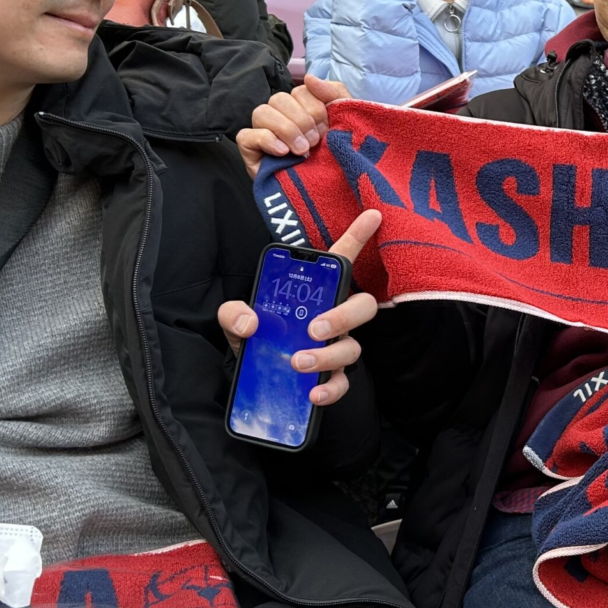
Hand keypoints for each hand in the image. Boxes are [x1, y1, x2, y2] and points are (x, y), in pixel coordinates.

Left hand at [217, 209, 382, 405]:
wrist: (250, 375)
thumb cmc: (253, 336)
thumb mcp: (235, 319)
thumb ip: (233, 312)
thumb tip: (249, 323)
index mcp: (316, 292)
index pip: (342, 259)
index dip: (358, 236)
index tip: (373, 214)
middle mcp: (334, 317)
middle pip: (362, 306)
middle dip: (343, 315)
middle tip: (314, 328)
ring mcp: (336, 347)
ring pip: (352, 347)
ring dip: (327, 355)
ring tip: (298, 362)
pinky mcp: (331, 376)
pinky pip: (343, 382)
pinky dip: (331, 390)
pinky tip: (313, 394)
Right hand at [235, 73, 346, 178]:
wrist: (334, 195)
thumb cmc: (339, 158)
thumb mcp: (345, 122)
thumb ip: (334, 93)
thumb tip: (309, 77)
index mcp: (302, 109)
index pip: (299, 91)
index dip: (314, 107)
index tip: (327, 129)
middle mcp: (282, 118)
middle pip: (279, 99)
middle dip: (301, 119)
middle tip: (315, 142)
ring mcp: (265, 135)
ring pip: (260, 112)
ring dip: (285, 129)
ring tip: (301, 150)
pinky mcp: (252, 154)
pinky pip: (245, 136)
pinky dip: (265, 140)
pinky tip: (283, 152)